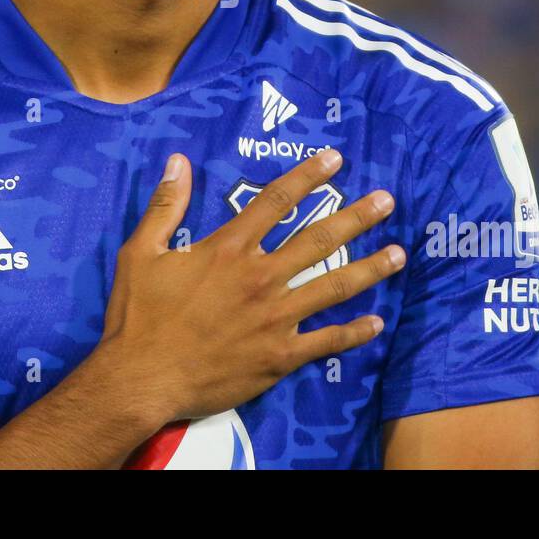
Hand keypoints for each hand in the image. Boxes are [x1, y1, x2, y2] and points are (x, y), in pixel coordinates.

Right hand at [100, 148, 404, 423]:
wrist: (142, 378)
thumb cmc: (138, 316)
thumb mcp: (141, 252)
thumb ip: (165, 205)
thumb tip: (178, 160)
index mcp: (229, 249)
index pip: (276, 202)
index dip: (308, 177)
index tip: (336, 160)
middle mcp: (260, 277)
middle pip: (319, 239)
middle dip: (357, 217)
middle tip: (387, 201)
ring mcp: (275, 318)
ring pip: (333, 287)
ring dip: (370, 269)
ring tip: (399, 254)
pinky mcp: (279, 356)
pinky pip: (325, 342)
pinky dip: (354, 333)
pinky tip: (377, 323)